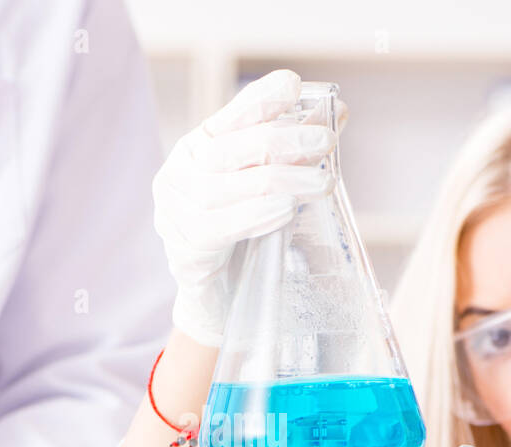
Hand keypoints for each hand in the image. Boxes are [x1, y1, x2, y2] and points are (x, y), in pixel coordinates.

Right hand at [153, 68, 338, 346]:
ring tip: (320, 183)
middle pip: (227, 150)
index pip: (229, 116)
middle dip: (280, 141)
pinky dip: (254, 217)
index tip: (292, 86)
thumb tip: (337, 112)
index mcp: (199, 147)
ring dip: (278, 182)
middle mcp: (179, 173)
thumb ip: (297, 150)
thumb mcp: (271, 185)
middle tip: (326, 142)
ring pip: (222, 189)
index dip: (259, 100)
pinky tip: (285, 212)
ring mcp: (173, 213)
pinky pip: (216, 229)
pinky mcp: (182, 251)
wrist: (220, 296)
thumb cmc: (246, 232)